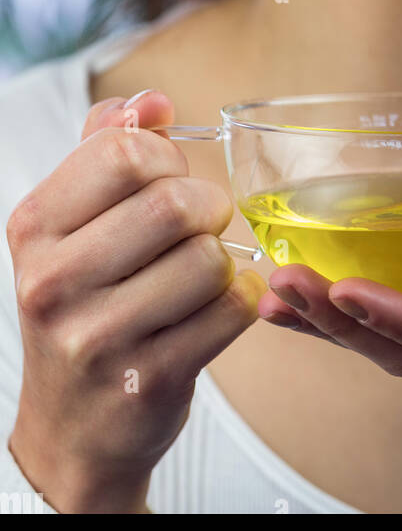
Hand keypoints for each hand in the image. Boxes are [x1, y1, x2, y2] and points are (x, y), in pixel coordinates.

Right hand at [7, 90, 266, 511]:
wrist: (72, 430)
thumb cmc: (85, 306)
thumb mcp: (73, 226)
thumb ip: (107, 150)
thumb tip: (153, 100)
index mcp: (34, 227)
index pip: (125, 152)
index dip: (167, 158)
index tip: (166, 180)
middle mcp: (53, 282)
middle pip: (175, 204)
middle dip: (208, 208)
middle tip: (200, 228)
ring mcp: (96, 338)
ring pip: (209, 259)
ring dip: (222, 262)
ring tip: (198, 277)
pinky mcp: (146, 382)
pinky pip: (230, 311)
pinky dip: (238, 302)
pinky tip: (212, 311)